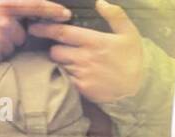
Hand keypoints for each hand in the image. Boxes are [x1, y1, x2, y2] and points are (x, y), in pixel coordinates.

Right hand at [0, 0, 71, 66]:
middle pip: (22, 32)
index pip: (34, 5)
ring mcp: (2, 34)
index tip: (66, 15)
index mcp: (2, 2)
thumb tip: (19, 9)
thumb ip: (2, 5)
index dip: (52, 10)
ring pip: (13, 44)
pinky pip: (5, 55)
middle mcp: (5, 16)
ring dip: (3, 44)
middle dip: (11, 34)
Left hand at [29, 0, 145, 102]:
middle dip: (55, 49)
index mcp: (93, 41)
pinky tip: (78, 76)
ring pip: (61, 66)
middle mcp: (84, 57)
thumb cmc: (133, 58)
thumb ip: (115, 15)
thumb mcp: (129, 33)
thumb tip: (100, 2)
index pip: (61, 32)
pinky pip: (68, 80)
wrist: (140, 88)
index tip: (33, 27)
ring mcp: (83, 74)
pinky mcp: (84, 89)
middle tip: (62, 50)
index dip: (44, 28)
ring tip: (72, 64)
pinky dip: (69, 77)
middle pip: (55, 51)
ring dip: (62, 64)